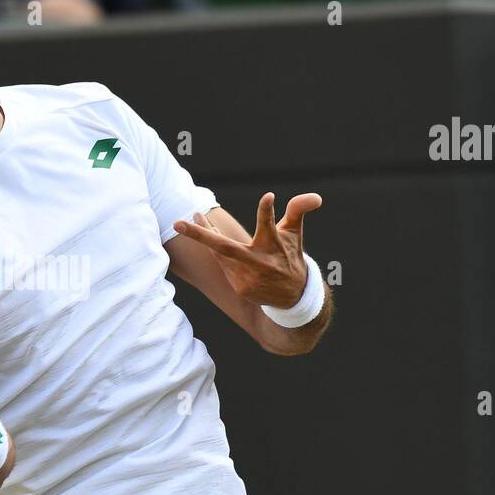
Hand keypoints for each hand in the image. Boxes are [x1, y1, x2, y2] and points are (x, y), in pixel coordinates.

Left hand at [173, 193, 322, 308]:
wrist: (293, 297)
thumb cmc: (290, 256)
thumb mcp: (295, 234)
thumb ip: (299, 211)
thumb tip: (316, 197)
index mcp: (275, 245)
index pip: (271, 225)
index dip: (268, 211)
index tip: (269, 197)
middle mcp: (260, 263)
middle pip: (225, 247)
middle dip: (200, 235)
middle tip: (178, 222)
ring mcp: (247, 278)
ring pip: (218, 253)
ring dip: (203, 236)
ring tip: (189, 220)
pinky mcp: (240, 288)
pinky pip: (223, 265)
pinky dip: (217, 253)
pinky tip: (213, 242)